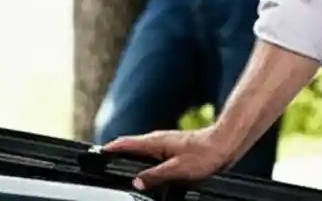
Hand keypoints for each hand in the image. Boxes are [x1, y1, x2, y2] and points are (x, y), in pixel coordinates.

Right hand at [102, 126, 235, 190]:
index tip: (97, 154)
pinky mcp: (173, 148)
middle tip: (105, 161)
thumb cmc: (204, 155)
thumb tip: (136, 182)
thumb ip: (154, 176)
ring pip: (141, 150)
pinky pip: (152, 154)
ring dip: (130, 156)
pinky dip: (143, 160)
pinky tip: (146, 169)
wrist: (224, 145)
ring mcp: (165, 143)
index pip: (125, 143)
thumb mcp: (177, 170)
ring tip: (121, 167)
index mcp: (155, 142)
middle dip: (117, 152)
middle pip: (131, 146)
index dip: (110, 148)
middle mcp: (158, 140)